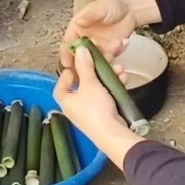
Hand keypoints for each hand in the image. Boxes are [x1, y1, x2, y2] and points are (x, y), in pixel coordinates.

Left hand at [54, 46, 143, 167]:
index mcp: (66, 100)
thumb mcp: (90, 84)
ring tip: (119, 69)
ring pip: (98, 89)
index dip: (66, 74)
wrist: (112, 134)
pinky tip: (124, 79)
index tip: (75, 65)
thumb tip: (79, 49)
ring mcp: (90, 112)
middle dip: (96, 71)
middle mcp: (75, 107)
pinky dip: (114, 87)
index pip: (60, 86)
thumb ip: (85, 66)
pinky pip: (106, 97)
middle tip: (103, 61)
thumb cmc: (95, 108)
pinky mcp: (103, 115)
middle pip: (83, 85)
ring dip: (108, 77)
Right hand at [59, 0, 144, 69]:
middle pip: (80, 57)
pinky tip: (120, 47)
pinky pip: (109, 61)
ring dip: (103, 60)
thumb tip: (79, 21)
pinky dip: (114, 59)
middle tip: (88, 68)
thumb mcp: (100, 7)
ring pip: (95, 61)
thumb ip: (90, 15)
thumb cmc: (112, 4)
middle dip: (84, 64)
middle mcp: (85, 40)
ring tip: (113, 49)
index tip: (67, 64)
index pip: (68, 43)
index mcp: (77, 28)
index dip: (66, 54)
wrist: (131, 9)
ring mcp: (97, 47)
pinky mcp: (109, 52)